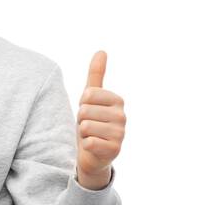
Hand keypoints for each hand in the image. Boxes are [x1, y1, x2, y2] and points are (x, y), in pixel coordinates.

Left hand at [76, 51, 125, 187]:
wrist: (93, 154)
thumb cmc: (92, 123)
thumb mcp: (92, 98)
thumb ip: (96, 75)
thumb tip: (101, 51)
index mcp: (117, 100)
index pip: (87, 94)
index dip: (82, 105)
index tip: (89, 113)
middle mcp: (122, 116)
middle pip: (85, 111)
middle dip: (82, 121)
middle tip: (90, 128)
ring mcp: (120, 133)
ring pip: (86, 127)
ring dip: (83, 135)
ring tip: (91, 137)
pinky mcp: (114, 150)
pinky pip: (90, 143)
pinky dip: (87, 146)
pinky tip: (94, 148)